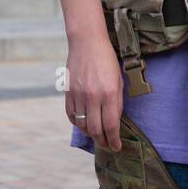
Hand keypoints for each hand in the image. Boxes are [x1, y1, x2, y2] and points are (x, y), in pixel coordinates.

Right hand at [63, 33, 123, 152]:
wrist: (87, 42)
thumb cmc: (107, 60)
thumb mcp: (118, 80)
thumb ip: (117, 102)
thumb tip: (115, 122)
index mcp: (109, 93)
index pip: (111, 126)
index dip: (114, 141)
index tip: (117, 147)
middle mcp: (93, 96)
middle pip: (95, 130)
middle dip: (103, 141)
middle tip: (107, 145)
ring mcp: (79, 95)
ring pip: (82, 125)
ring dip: (90, 134)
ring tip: (97, 135)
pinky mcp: (69, 92)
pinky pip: (71, 115)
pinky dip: (77, 123)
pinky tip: (83, 123)